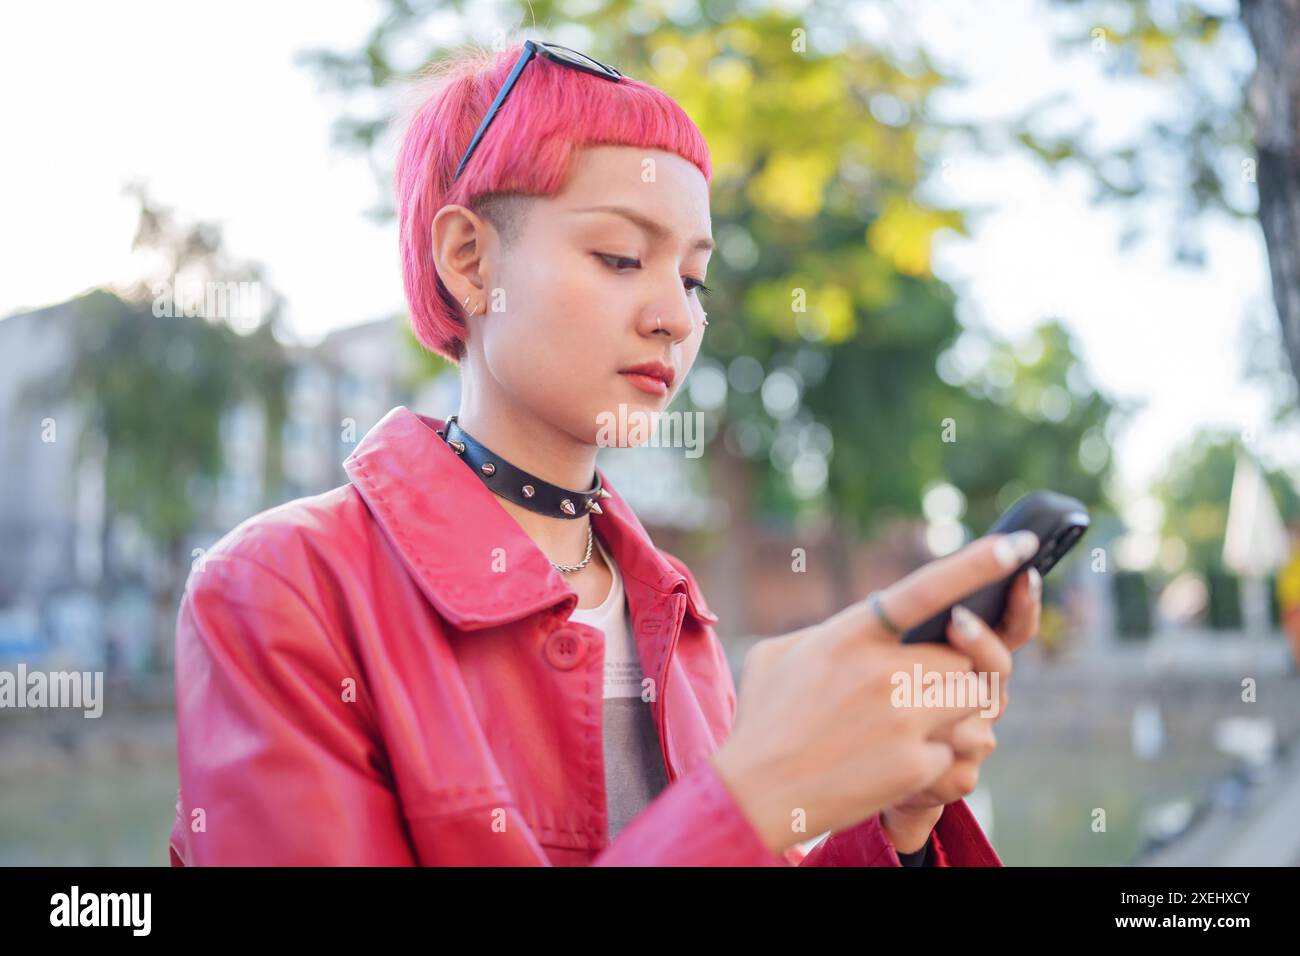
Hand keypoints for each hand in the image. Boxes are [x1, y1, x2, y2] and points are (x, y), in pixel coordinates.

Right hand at [710, 529, 1041, 856]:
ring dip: (952, 712)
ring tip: (904, 726)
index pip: (925, 588)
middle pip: (962, 658)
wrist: (754, 795)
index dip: (977, 563)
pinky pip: (956, 752)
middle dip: (952, 672)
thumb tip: (871, 617)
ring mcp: (902, 719)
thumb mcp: (781, 654)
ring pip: (971, 700)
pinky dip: (933, 759)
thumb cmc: (764, 719)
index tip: (1020, 545)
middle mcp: (882, 671)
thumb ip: (833, 630)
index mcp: (850, 634)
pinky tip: (890, 763)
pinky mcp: (915, 765)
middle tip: (919, 690)